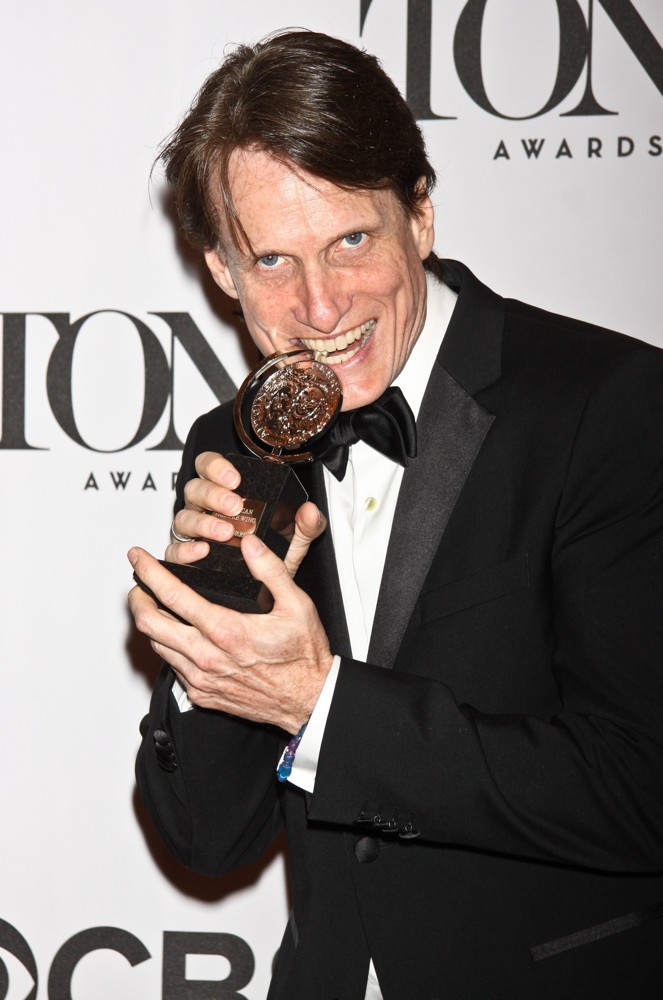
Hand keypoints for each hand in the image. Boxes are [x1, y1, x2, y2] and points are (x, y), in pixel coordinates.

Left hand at [128, 532, 332, 732]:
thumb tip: (250, 545)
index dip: (149, 572)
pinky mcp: (202, 694)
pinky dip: (168, 646)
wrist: (308, 700)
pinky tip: (178, 635)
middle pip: (150, 624)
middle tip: (139, 584)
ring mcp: (201, 679)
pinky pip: (173, 667)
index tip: (138, 557)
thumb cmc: (304, 655)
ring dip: (151, 623)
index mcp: (226, 630)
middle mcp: (207, 657)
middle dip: (138, 599)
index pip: (172, 595)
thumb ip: (270, 570)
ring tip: (155, 606)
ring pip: (158, 646)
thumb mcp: (297, 604)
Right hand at [165, 451, 325, 578]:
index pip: (209, 467)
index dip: (216, 467)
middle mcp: (204, 510)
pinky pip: (174, 552)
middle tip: (234, 506)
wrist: (263, 594)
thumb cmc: (271, 558)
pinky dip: (184, 551)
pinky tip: (202, 551)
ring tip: (225, 533)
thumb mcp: (294, 542)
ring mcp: (193, 533)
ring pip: (183, 518)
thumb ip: (307, 526)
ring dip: (202, 523)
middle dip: (213, 495)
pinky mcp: (184, 558)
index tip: (235, 479)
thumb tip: (310, 511)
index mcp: (225, 495)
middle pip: (195, 490)